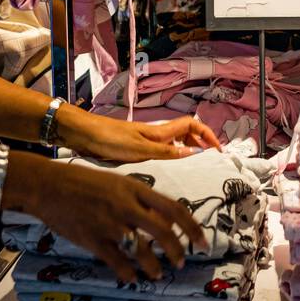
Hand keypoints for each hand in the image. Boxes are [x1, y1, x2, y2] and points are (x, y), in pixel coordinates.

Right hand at [29, 160, 206, 281]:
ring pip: (142, 252)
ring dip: (154, 267)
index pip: (174, 208)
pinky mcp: (93, 240)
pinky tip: (131, 277)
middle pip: (163, 233)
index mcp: (135, 189)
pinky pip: (117, 263)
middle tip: (182, 261)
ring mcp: (110, 224)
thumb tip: (163, 217)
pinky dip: (127, 273)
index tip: (202, 241)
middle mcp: (126, 206)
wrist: (48, 185)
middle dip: (178, 251)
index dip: (192, 227)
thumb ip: (139, 198)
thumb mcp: (117, 181)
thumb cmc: (83, 181)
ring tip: (158, 273)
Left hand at [60, 111, 220, 163]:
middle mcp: (155, 135)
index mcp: (160, 132)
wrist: (82, 135)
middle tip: (206, 165)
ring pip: (173, 145)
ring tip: (190, 173)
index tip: (218, 150)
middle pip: (186, 135)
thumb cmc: (109, 140)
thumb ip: (167, 153)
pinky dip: (169, 161)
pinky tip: (165, 174)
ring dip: (185, 155)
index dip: (208, 135)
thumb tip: (195, 155)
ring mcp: (145, 142)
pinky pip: (160, 154)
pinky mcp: (134, 150)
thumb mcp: (140, 149)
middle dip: (200, 146)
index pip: (192, 126)